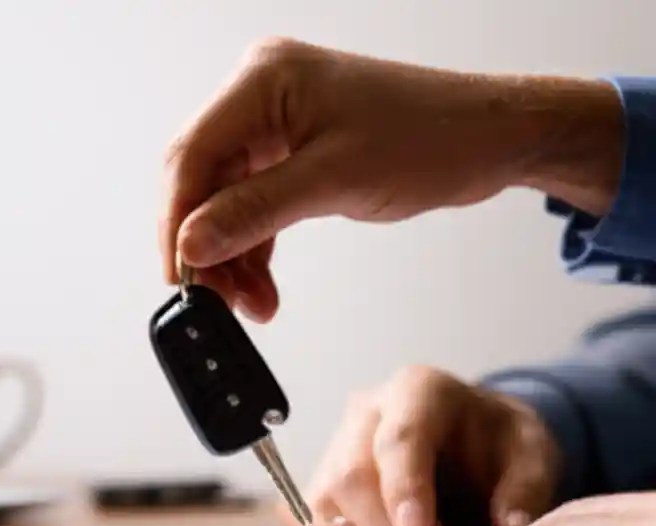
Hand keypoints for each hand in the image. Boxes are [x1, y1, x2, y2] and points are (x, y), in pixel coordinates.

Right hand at [161, 37, 621, 320]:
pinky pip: (251, 203)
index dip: (177, 221)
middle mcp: (259, 94)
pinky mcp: (290, 149)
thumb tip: (190, 244)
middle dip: (205, 245)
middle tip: (217, 299)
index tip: (181, 277)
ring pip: (223, 199)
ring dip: (231, 254)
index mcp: (262, 80)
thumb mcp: (333, 181)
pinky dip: (254, 245)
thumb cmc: (431, 138)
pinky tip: (261, 286)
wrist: (491, 138)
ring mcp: (274, 122)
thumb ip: (253, 212)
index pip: (191, 155)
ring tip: (251, 302)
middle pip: (201, 179)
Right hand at [284, 366, 560, 525]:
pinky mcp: (321, 478)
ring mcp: (336, 444)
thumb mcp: (533, 454)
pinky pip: (306, 517)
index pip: (398, 439)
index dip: (403, 490)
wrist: (475, 437)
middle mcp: (366, 411)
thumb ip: (526, 487)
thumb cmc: (499, 442)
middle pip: (349, 474)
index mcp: (418, 391)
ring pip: (321, 500)